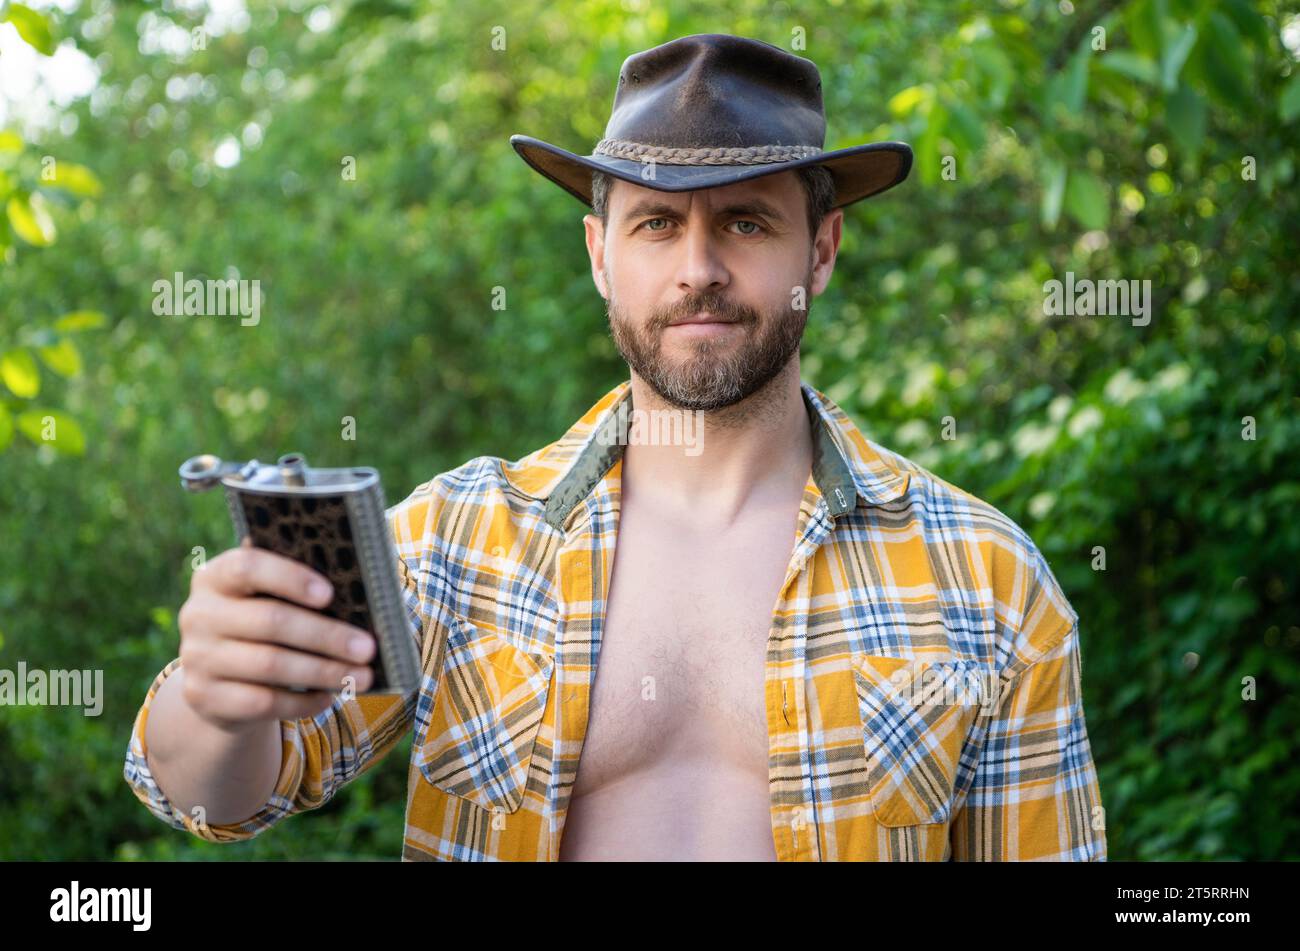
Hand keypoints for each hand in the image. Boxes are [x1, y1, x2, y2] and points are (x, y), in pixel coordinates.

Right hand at [175, 537, 375, 731]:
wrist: (218, 680)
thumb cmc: (261, 624)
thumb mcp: (267, 598)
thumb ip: (293, 585)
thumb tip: (353, 580)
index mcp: (215, 576)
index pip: (247, 566)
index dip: (290, 578)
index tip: (330, 594)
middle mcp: (198, 614)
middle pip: (270, 621)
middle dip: (326, 635)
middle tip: (367, 647)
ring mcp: (196, 657)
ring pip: (270, 665)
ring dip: (324, 671)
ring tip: (363, 676)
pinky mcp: (203, 696)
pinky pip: (262, 701)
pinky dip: (302, 701)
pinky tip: (330, 697)